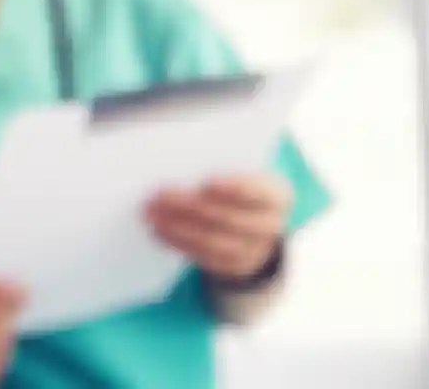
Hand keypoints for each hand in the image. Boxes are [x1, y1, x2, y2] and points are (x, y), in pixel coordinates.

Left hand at [146, 174, 293, 280]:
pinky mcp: (235, 266)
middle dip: (191, 207)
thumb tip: (180, 161)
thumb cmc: (238, 181)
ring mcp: (256, 250)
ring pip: (215, 242)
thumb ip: (217, 163)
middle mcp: (272, 225)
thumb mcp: (239, 169)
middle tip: (159, 193)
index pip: (259, 192)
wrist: (255, 219)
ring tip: (151, 213)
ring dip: (178, 228)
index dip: (234, 188)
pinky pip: (205, 259)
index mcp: (277, 194)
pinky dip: (179, 243)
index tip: (206, 181)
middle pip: (231, 219)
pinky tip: (158, 230)